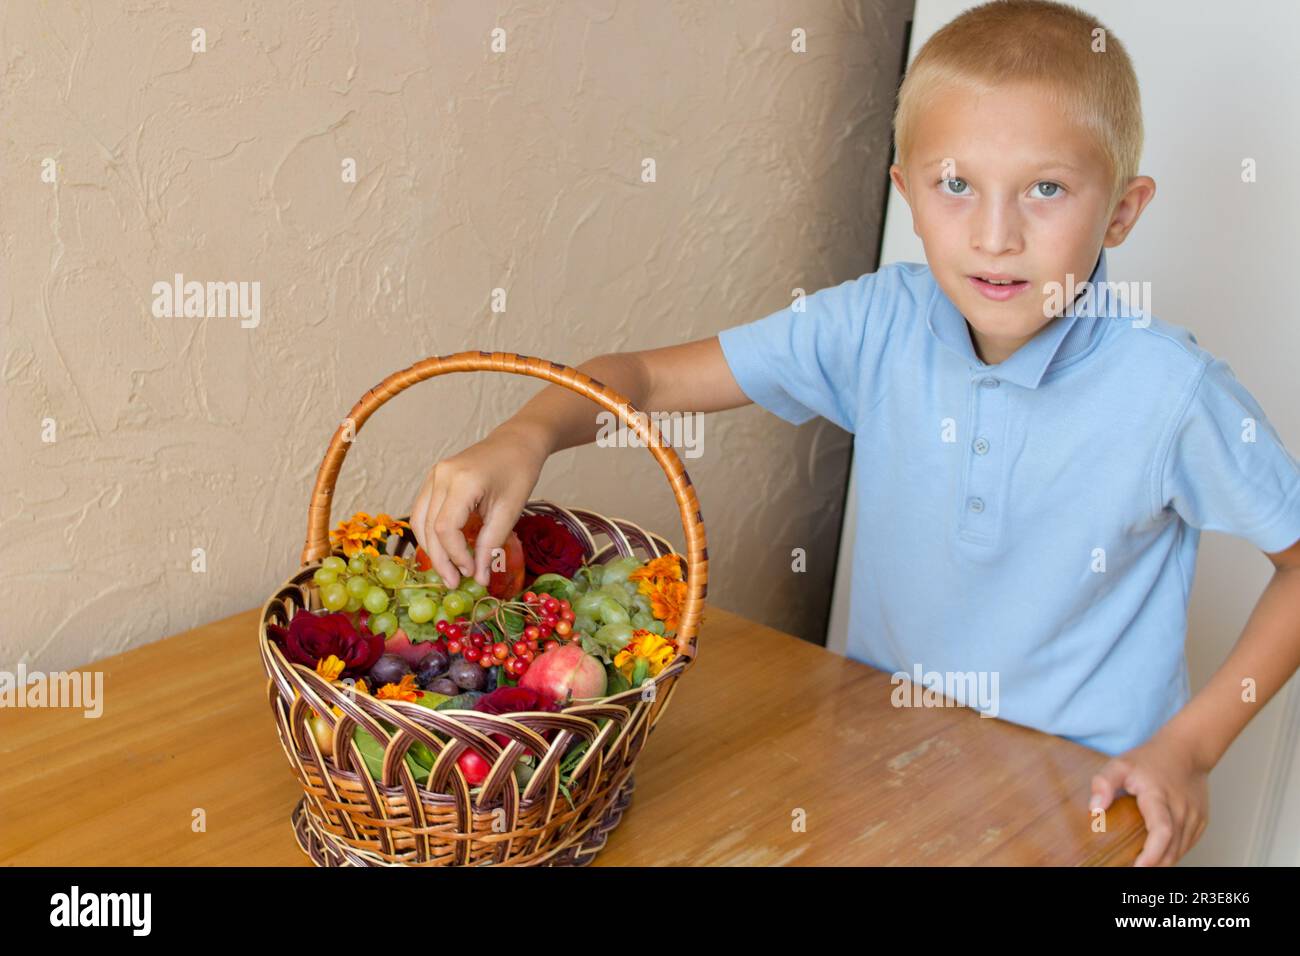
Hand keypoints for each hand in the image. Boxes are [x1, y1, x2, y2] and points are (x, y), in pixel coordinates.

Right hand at [409, 427, 545, 589]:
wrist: (517, 443)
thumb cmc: (519, 473)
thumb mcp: (510, 511)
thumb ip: (491, 544)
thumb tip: (479, 577)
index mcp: (462, 481)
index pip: (445, 528)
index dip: (455, 555)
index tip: (470, 572)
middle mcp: (441, 475)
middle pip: (428, 526)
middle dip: (440, 559)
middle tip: (454, 583)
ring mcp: (434, 474)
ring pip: (419, 520)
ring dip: (431, 549)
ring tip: (448, 571)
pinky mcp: (434, 478)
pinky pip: (423, 510)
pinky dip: (430, 533)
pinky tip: (444, 550)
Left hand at [1089, 730, 1209, 865]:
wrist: (1186, 750)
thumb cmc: (1150, 759)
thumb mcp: (1119, 764)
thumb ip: (1103, 783)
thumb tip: (1095, 809)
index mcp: (1159, 796)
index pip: (1162, 830)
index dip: (1152, 853)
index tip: (1139, 867)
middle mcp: (1181, 809)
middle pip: (1171, 848)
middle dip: (1153, 864)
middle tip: (1130, 868)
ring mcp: (1195, 817)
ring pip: (1180, 851)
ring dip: (1162, 862)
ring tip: (1140, 863)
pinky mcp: (1201, 823)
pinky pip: (1186, 846)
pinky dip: (1172, 854)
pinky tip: (1156, 855)